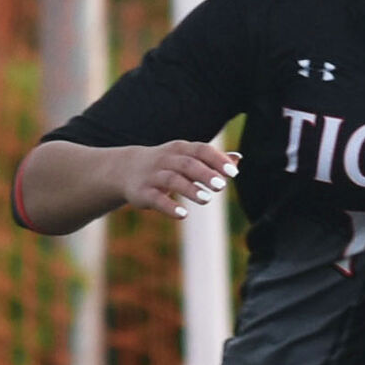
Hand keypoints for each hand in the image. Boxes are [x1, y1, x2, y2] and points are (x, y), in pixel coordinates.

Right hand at [122, 144, 239, 220]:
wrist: (126, 169)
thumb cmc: (167, 164)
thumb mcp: (187, 158)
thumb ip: (211, 160)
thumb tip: (238, 159)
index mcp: (181, 149)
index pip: (201, 150)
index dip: (217, 160)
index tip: (233, 173)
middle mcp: (166, 160)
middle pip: (187, 164)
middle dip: (205, 174)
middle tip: (221, 185)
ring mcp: (153, 176)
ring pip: (172, 180)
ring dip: (190, 189)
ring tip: (207, 200)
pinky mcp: (143, 193)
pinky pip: (156, 199)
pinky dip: (169, 207)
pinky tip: (183, 215)